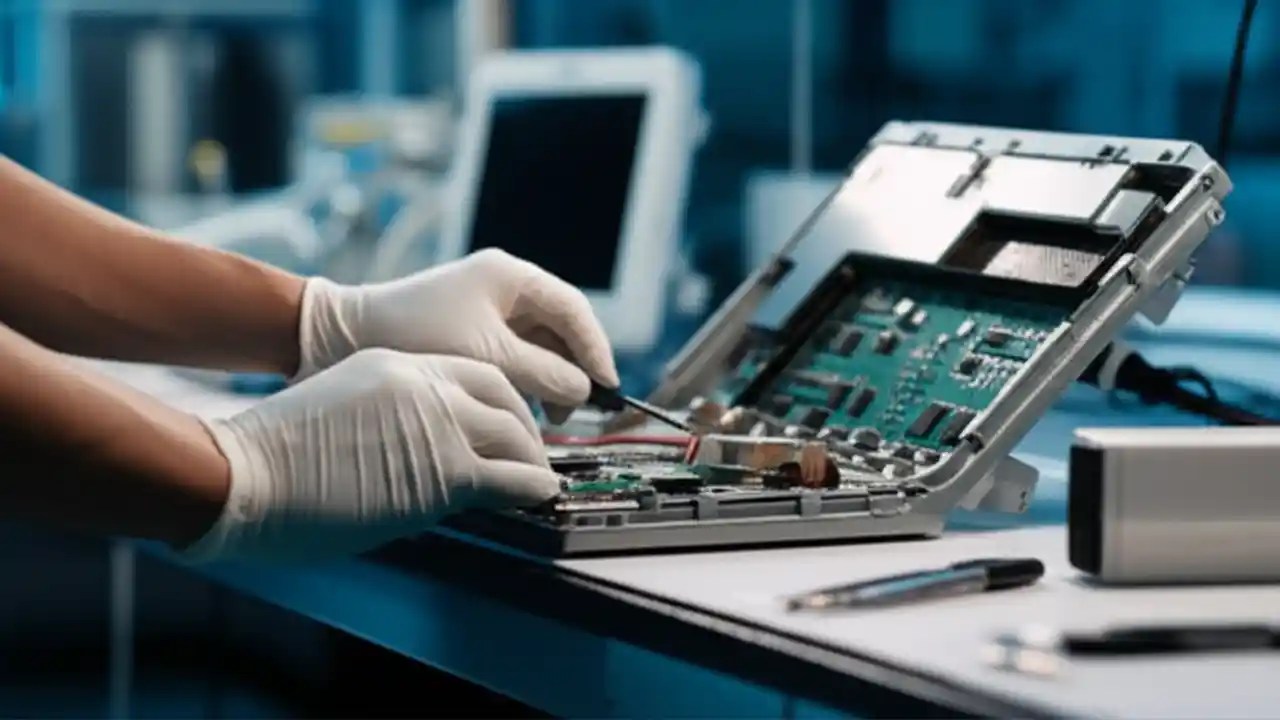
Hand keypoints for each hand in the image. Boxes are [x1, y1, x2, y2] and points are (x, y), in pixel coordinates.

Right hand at [184, 348, 559, 560]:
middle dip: (525, 428)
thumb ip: (388, 419)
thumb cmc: (271, 459)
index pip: (475, 373)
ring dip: (532, 461)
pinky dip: (533, 487)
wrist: (241, 474)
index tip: (508, 424)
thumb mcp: (341, 412)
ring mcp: (438, 423)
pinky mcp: (445, 468)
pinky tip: (537, 497)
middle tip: (532, 454)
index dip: (500, 402)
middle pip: (504, 399)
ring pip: (515, 437)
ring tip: (537, 481)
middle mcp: (425, 384)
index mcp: (396, 366)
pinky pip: (512, 477)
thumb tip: (421, 457)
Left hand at [296, 249, 618, 423]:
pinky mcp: (463, 333)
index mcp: (509, 276)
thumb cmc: (417, 335)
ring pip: (535, 348)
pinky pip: (510, 358)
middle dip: (572, 370)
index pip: (573, 309)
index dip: (595, 349)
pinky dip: (522, 383)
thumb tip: (583, 390)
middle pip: (558, 330)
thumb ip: (545, 374)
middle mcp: (499, 287)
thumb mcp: (490, 358)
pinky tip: (519, 409)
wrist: (341, 338)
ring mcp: (481, 310)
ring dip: (547, 382)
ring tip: (547, 418)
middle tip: (578, 411)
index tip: (607, 386)